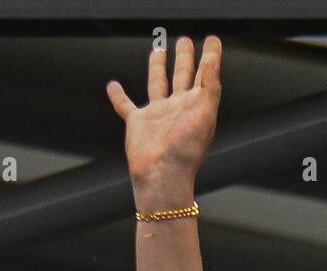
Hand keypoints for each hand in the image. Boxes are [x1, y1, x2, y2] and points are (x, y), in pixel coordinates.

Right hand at [106, 36, 222, 205]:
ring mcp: (158, 115)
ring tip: (158, 49)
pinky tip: (113, 85)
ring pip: (157, 83)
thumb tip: (213, 59)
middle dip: (185, 58)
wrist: (163, 174)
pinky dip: (118, 95)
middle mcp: (179, 108)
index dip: (210, 57)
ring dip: (158, 66)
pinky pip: (125, 105)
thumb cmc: (186, 149)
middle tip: (185, 40)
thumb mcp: (205, 113)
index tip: (213, 40)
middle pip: (183, 76)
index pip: (205, 75)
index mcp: (198, 106)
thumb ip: (210, 85)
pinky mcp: (137, 123)